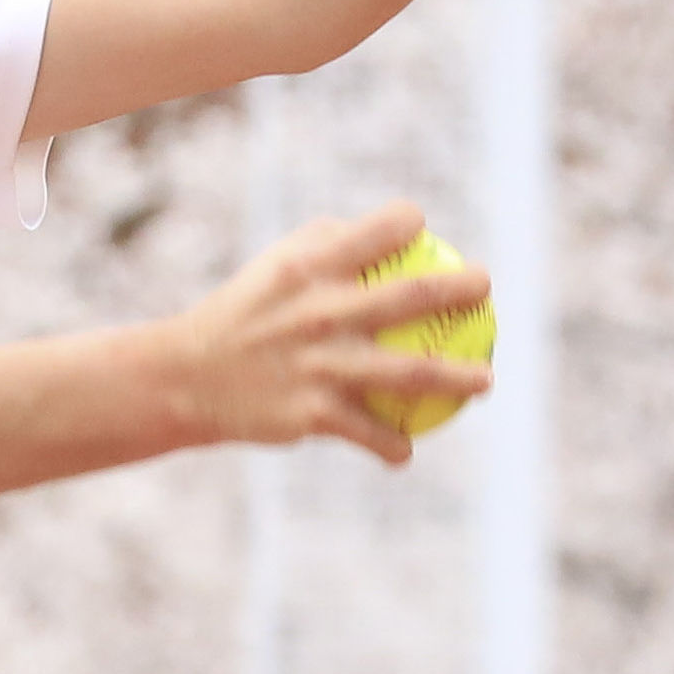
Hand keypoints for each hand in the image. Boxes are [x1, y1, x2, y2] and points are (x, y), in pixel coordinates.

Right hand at [151, 204, 493, 465]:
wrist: (187, 378)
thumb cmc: (242, 315)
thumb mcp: (275, 267)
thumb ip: (328, 243)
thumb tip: (387, 230)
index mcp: (310, 266)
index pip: (379, 230)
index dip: (408, 222)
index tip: (425, 230)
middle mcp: (320, 311)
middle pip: (411, 297)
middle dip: (460, 290)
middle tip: (486, 289)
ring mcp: (321, 364)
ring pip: (410, 373)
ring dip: (459, 378)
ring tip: (486, 382)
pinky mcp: (314, 413)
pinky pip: (370, 433)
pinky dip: (392, 446)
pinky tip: (405, 451)